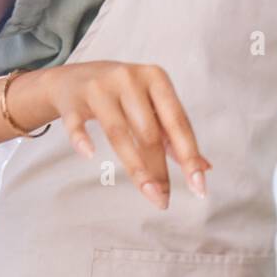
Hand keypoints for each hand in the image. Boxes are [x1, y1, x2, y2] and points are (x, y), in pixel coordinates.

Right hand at [28, 60, 210, 209]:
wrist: (72, 77)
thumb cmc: (123, 95)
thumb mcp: (152, 105)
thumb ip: (174, 134)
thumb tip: (205, 167)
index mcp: (156, 79)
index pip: (178, 123)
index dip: (190, 156)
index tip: (199, 186)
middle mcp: (130, 79)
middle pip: (149, 132)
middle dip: (160, 170)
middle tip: (165, 200)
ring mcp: (99, 87)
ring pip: (118, 133)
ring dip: (136, 168)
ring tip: (149, 193)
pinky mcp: (73, 99)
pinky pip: (76, 123)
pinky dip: (82, 139)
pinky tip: (90, 156)